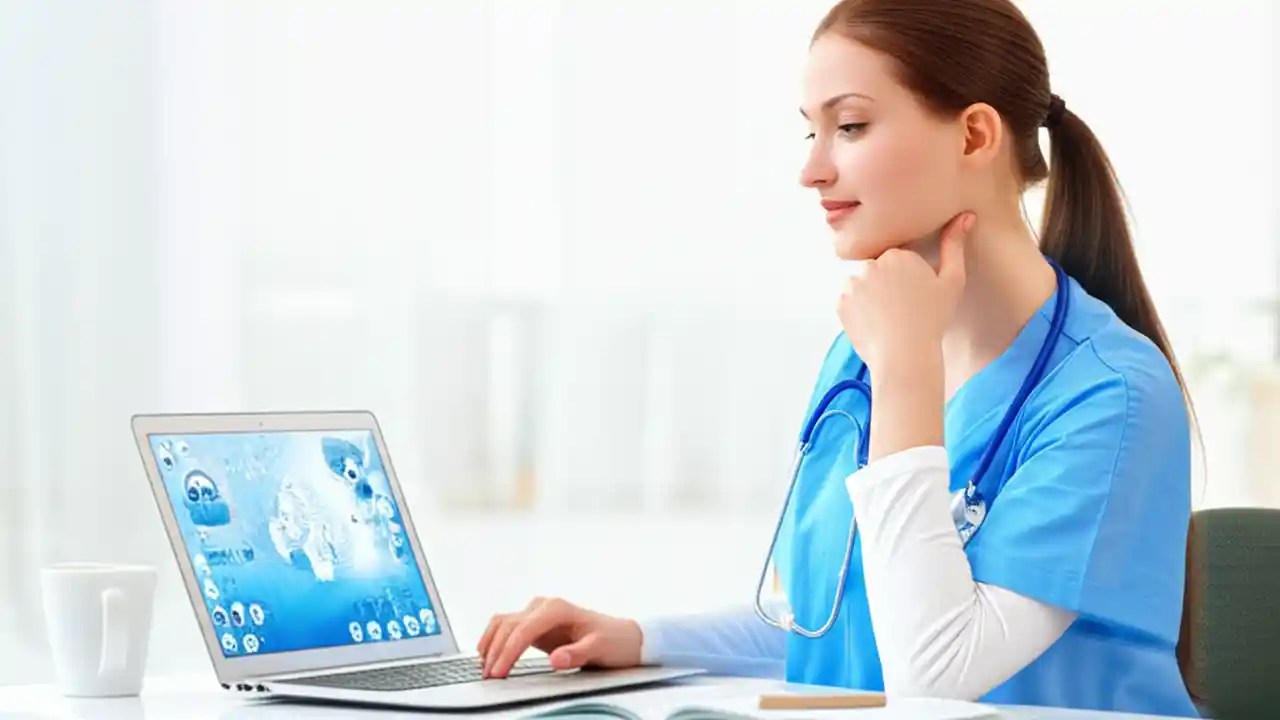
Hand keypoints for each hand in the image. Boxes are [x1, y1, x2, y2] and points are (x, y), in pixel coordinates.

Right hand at [477, 596, 644, 678]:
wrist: (623, 636)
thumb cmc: (614, 640)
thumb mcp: (600, 648)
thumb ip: (577, 654)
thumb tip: (555, 659)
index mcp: (557, 609)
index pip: (523, 630)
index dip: (508, 652)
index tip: (499, 672)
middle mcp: (544, 606)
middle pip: (508, 625)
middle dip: (495, 651)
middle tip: (489, 676)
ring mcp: (537, 613)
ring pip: (502, 623)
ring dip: (490, 643)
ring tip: (484, 668)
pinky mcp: (535, 624)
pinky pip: (507, 628)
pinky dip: (495, 640)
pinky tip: (489, 656)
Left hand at [836, 212, 972, 373]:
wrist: (905, 356)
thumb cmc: (933, 320)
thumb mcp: (952, 281)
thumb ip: (955, 245)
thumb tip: (966, 215)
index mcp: (897, 255)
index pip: (897, 259)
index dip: (907, 279)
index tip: (914, 296)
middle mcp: (871, 264)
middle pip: (877, 270)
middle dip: (886, 285)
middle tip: (900, 310)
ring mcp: (852, 283)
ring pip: (861, 286)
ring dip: (870, 297)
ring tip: (887, 318)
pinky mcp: (840, 302)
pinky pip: (848, 302)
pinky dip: (857, 312)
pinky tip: (873, 324)